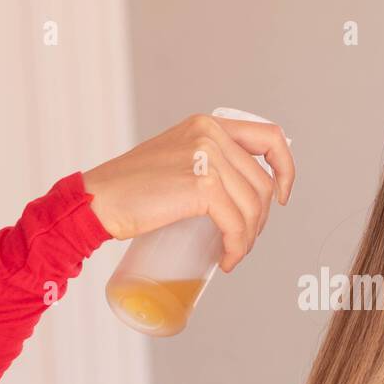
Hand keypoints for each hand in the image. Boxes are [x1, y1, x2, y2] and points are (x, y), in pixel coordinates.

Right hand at [82, 111, 294, 271]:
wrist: (97, 200)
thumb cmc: (130, 189)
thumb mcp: (175, 158)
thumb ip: (204, 160)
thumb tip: (240, 191)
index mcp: (207, 124)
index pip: (270, 136)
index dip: (286, 168)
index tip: (282, 196)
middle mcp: (211, 133)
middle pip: (262, 182)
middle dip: (260, 218)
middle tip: (243, 240)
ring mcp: (207, 157)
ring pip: (253, 206)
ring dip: (249, 238)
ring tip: (232, 253)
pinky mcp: (201, 185)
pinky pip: (236, 223)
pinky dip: (237, 247)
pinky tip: (228, 259)